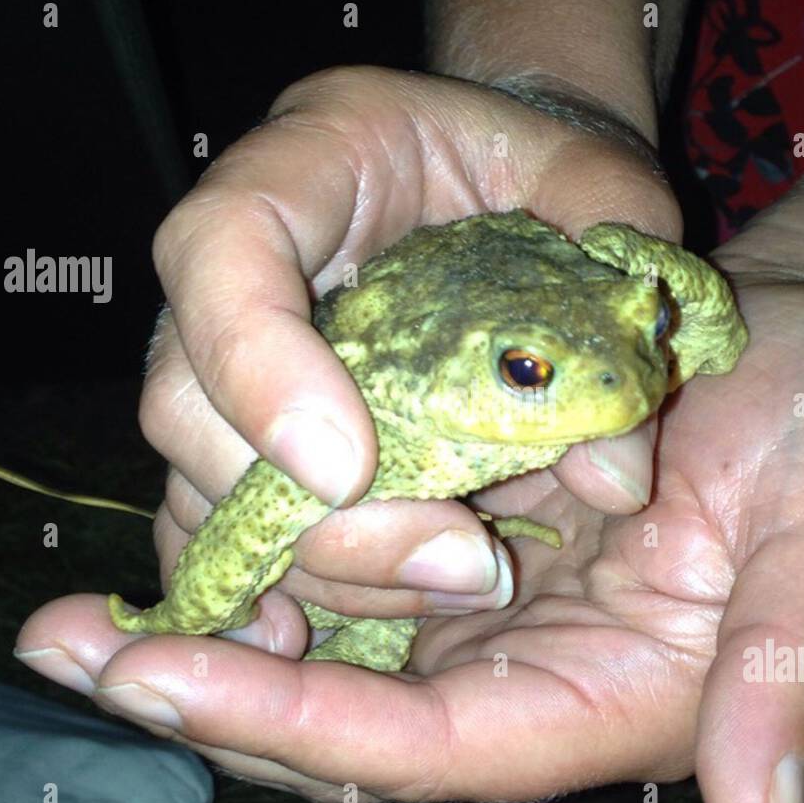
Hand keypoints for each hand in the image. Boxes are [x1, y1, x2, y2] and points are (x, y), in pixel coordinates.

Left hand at [17, 275, 803, 802]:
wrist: (786, 337)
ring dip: (202, 649)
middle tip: (66, 652)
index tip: (153, 678)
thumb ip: (797, 672)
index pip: (421, 747)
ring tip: (76, 625)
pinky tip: (168, 554)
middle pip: (338, 731)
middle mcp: (523, 683)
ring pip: (317, 671)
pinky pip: (329, 598)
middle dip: (203, 700)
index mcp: (603, 703)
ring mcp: (477, 626)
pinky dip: (248, 584)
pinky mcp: (450, 557)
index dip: (288, 726)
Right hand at [130, 64, 679, 617]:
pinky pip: (209, 516)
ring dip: (312, 558)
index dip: (256, 362)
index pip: (220, 248)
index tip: (349, 466)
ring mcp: (225, 354)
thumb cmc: (537, 165)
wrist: (502, 177)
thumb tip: (613, 477)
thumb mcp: (600, 183)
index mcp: (305, 161)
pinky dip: (254, 584)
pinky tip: (305, 640)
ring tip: (443, 585)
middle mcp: (236, 265)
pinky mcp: (245, 429)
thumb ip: (616, 285)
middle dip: (301, 504)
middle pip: (187, 398)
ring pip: (198, 480)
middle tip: (448, 555)